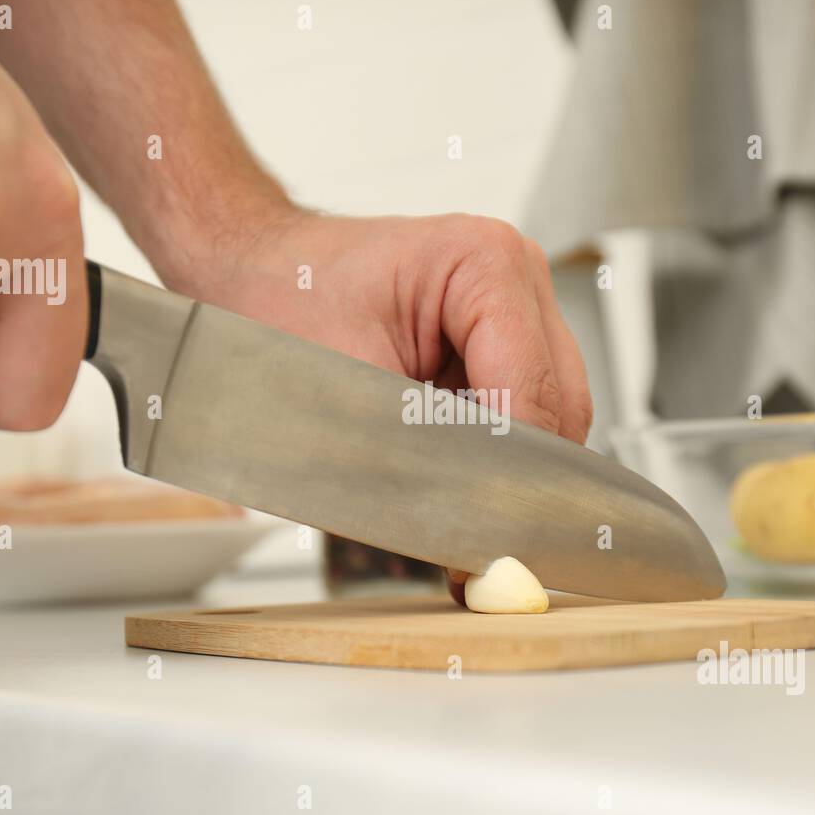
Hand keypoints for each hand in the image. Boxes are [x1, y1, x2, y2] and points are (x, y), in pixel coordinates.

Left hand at [157, 207, 593, 602]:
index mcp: (486, 264)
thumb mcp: (342, 390)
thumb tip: (462, 539)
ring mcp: (516, 308)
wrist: (255, 271)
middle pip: (560, 410)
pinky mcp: (501, 341)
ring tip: (455, 513)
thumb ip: (413, 462)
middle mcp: (516, 277)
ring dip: (507, 470)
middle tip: (476, 550)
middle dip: (518, 481)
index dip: (513, 478)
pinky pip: (523, 414)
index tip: (493, 542)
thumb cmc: (281, 300)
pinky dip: (493, 455)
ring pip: (552, 419)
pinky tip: (450, 478)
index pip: (534, 394)